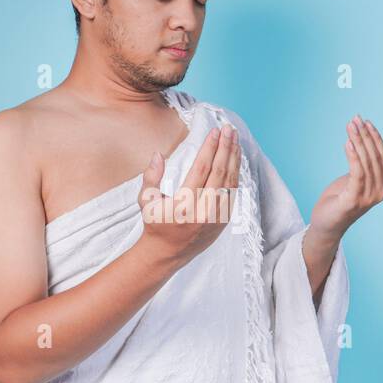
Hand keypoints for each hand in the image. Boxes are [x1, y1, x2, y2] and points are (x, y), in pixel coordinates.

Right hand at [136, 122, 241, 266]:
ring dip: (234, 158)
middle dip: (225, 147)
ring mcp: (217, 216)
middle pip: (219, 172)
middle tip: (228, 129)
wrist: (168, 252)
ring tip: (235, 139)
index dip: (209, 148)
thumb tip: (158, 154)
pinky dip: (236, 173)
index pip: (201, 169)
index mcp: (184, 205)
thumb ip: (151, 176)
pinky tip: (236, 159)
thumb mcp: (146, 201)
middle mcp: (204, 210)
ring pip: (230, 181)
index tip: (214, 132)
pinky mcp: (224, 219)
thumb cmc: (155, 224)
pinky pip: (233, 192)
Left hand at [309, 113, 382, 242]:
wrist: (327, 224)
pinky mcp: (354, 199)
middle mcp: (380, 191)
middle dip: (365, 135)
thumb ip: (371, 164)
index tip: (365, 121)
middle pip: (374, 156)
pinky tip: (348, 143)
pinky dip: (353, 156)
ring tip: (350, 126)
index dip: (375, 137)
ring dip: (357, 141)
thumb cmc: (340, 200)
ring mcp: (369, 197)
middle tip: (355, 119)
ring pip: (366, 162)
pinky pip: (357, 173)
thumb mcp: (358, 178)